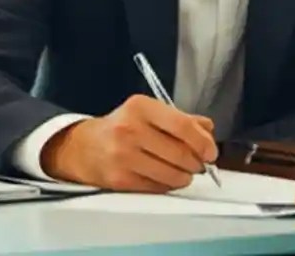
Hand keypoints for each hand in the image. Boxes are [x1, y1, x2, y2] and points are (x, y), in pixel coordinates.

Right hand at [42, 95, 217, 191]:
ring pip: (172, 175)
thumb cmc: (122, 128)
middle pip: (181, 154)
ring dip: (184, 177)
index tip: (211, 152)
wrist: (83, 147)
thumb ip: (181, 119)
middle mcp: (130, 129)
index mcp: (140, 107)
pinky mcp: (120, 179)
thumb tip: (208, 129)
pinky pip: (158, 188)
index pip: (183, 126)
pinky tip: (162, 177)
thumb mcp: (148, 113)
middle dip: (196, 163)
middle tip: (198, 164)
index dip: (203, 142)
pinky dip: (167, 185)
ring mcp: (123, 156)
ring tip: (181, 172)